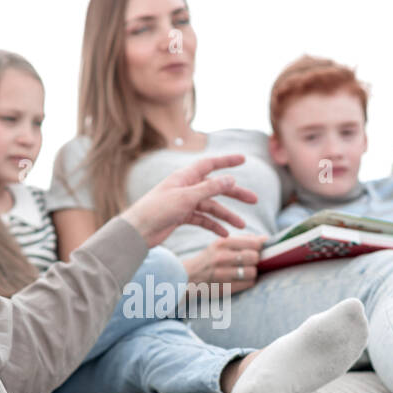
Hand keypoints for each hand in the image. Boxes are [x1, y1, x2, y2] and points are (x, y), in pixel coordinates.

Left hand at [120, 154, 258, 247]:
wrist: (138, 231)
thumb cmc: (158, 210)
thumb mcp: (187, 197)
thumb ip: (210, 188)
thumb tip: (231, 179)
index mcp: (185, 177)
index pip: (210, 164)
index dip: (227, 161)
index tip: (243, 159)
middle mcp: (186, 187)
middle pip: (215, 187)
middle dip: (235, 193)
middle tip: (254, 199)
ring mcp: (184, 203)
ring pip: (211, 206)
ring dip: (226, 215)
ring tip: (242, 225)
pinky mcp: (181, 217)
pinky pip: (202, 219)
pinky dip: (213, 225)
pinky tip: (224, 233)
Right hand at [182, 234, 270, 293]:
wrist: (187, 277)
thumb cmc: (210, 258)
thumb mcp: (221, 244)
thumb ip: (243, 240)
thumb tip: (265, 239)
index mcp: (222, 243)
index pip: (254, 243)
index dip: (258, 247)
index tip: (255, 250)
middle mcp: (221, 257)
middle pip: (255, 257)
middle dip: (256, 260)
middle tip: (250, 262)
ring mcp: (222, 274)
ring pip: (252, 272)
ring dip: (252, 272)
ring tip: (246, 271)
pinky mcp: (224, 288)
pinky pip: (248, 284)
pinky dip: (248, 282)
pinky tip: (241, 279)